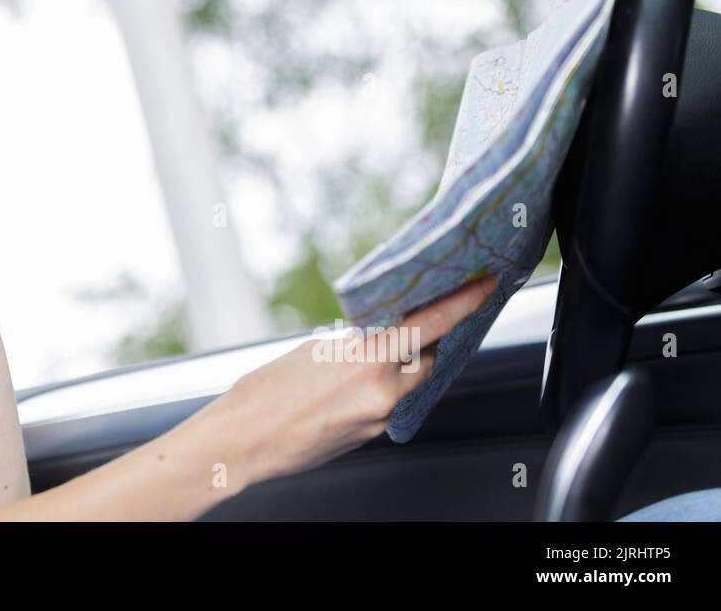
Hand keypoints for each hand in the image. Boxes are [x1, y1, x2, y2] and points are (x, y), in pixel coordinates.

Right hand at [216, 273, 499, 487]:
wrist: (243, 441)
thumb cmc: (264, 393)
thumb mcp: (312, 350)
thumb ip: (355, 342)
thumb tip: (375, 336)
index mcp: (368, 359)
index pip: (432, 324)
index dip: (464, 303)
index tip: (485, 286)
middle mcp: (383, 391)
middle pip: (429, 358)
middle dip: (425, 342)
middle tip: (416, 322)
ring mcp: (380, 419)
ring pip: (411, 384)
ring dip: (403, 367)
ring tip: (371, 356)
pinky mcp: (371, 437)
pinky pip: (392, 405)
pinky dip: (383, 389)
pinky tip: (354, 385)